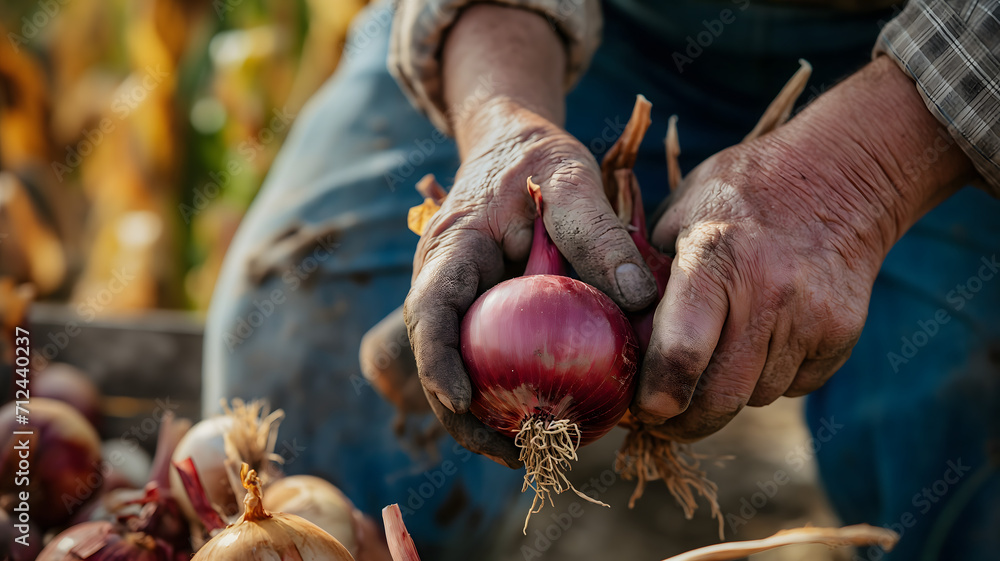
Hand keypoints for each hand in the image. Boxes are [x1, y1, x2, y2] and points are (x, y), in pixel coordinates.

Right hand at [405, 100, 657, 465]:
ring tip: (528, 453)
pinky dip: (505, 390)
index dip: (437, 361)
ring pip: (458, 366)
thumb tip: (640, 301)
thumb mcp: (571, 179)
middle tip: (514, 454)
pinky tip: (546, 417)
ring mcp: (457, 299)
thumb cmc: (538, 157)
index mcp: (451, 250)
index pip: (430, 312)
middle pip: (437, 358)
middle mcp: (441, 280)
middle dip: (463, 415)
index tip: (463, 402)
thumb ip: (599, 233)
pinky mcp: (478, 309)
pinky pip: (484, 356)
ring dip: (483, 416)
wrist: (511, 145)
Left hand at [634, 57, 973, 439]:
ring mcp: (812, 317)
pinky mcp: (842, 334)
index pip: (683, 353)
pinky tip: (760, 339)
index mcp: (715, 257)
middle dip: (684, 423)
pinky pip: (793, 385)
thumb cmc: (739, 194)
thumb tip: (613, 338)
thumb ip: (647, 274)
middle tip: (661, 421)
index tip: (639, 410)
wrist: (840, 175)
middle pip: (721, 398)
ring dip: (727, 393)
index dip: (656, 397)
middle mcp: (768, 292)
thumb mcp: (678, 213)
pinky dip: (768, 377)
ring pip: (755, 396)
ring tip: (713, 361)